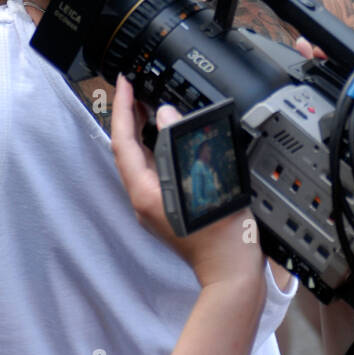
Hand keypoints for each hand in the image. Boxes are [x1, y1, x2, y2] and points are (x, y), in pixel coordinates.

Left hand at [110, 75, 263, 291]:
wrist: (231, 270)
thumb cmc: (221, 232)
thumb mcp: (203, 178)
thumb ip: (180, 144)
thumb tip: (165, 115)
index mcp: (145, 192)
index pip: (123, 142)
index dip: (122, 109)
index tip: (125, 83)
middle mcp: (143, 199)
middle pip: (127, 150)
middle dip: (128, 116)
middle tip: (136, 88)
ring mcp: (153, 206)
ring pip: (139, 160)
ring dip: (141, 131)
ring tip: (148, 104)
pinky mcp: (166, 208)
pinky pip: (152, 170)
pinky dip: (155, 147)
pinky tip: (168, 137)